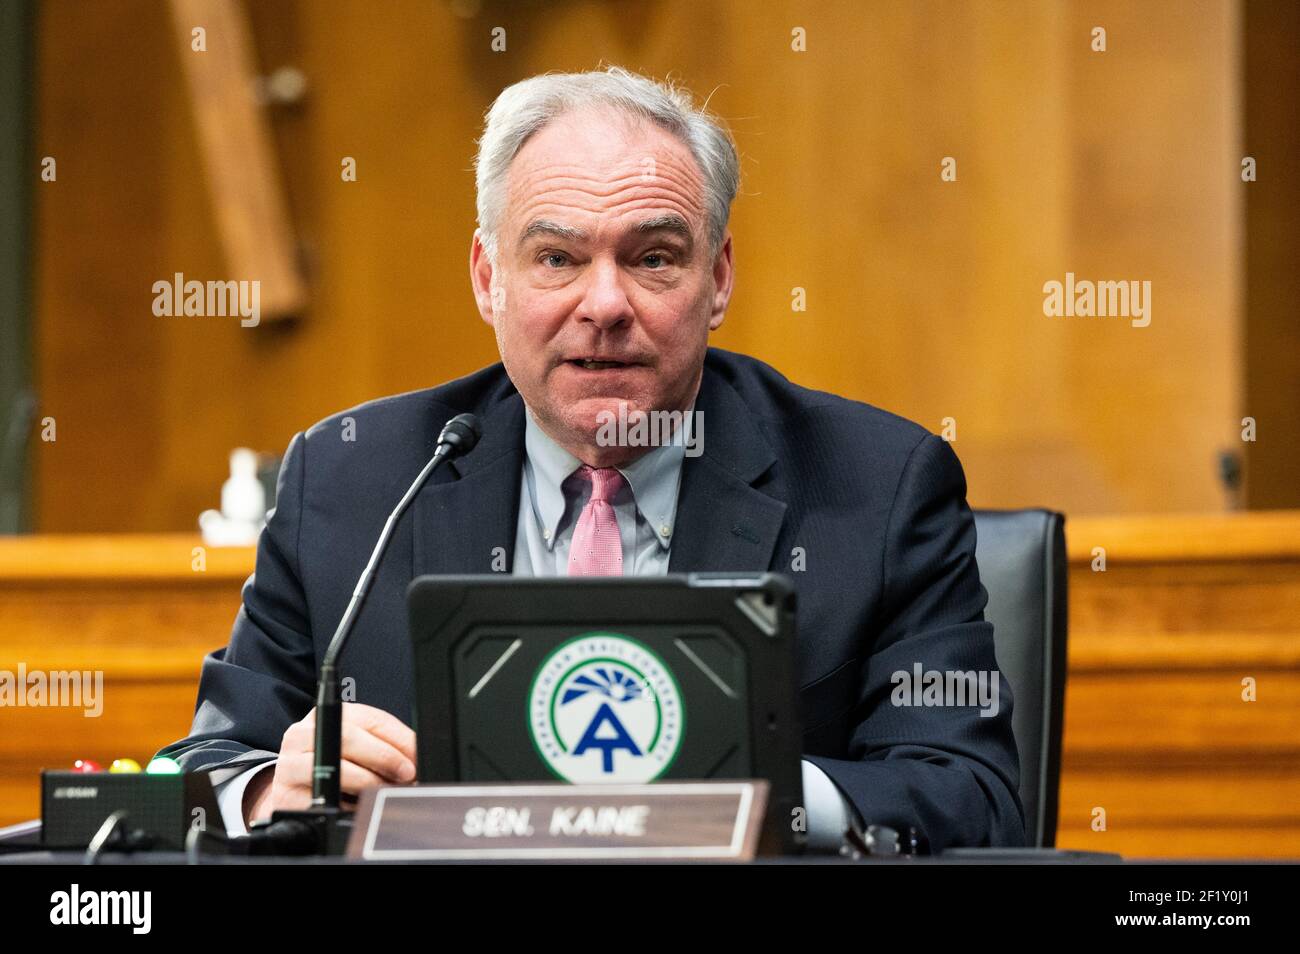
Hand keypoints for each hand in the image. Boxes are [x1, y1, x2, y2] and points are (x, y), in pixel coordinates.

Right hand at [244, 703, 416, 824]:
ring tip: (384, 790)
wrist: (291, 792)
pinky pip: (323, 798)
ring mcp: (290, 762)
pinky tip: (359, 805)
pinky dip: (347, 803)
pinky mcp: (285, 792)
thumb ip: (385, 747)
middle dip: (385, 756)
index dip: (399, 737)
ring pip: (336, 767)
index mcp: (328, 714)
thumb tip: (418, 757)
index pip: (370, 719)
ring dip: (368, 780)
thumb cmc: (334, 766)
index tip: (416, 756)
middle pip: (351, 738)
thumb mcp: (358, 749)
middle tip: (406, 774)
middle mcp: (304, 733)